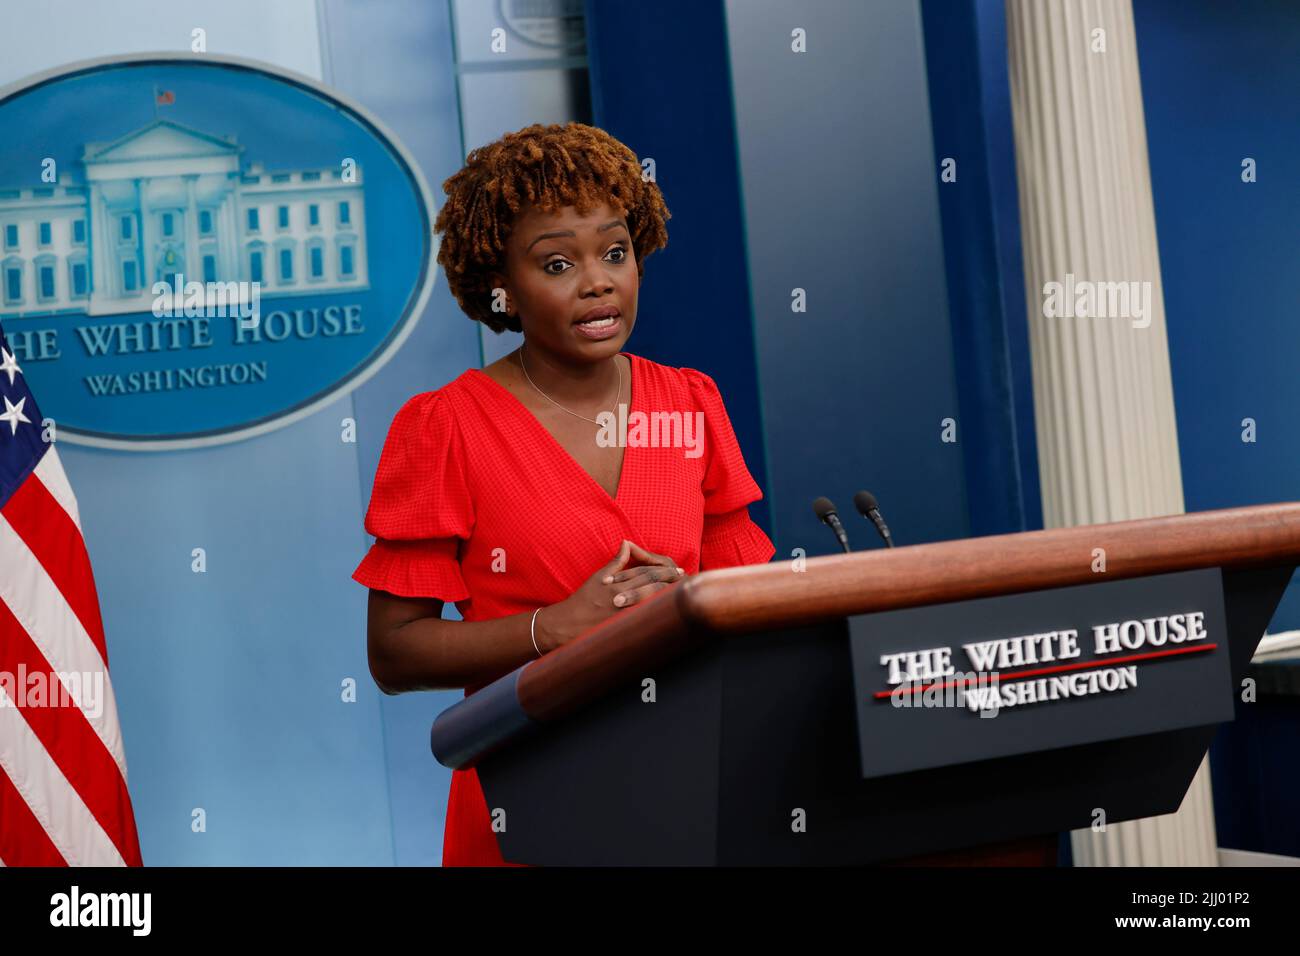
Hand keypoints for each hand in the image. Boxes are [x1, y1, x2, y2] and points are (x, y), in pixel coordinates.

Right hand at [534, 540, 685, 651]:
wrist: (567, 624)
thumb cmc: (583, 600)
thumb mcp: (598, 577)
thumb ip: (616, 562)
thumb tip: (626, 543)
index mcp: (616, 584)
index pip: (645, 573)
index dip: (663, 571)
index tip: (676, 569)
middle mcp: (621, 599)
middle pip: (652, 587)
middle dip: (670, 582)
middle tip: (684, 579)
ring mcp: (622, 615)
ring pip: (651, 603)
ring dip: (668, 596)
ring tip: (682, 592)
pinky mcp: (622, 628)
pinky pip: (644, 620)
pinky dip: (658, 614)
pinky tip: (671, 612)